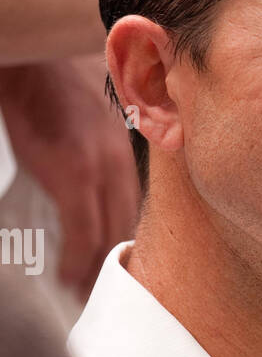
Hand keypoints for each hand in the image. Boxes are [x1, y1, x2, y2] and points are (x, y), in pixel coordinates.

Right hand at [0, 55, 139, 298]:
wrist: (32, 63)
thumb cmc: (52, 87)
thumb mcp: (92, 119)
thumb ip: (103, 152)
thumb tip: (97, 184)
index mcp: (127, 151)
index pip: (134, 208)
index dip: (127, 242)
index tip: (121, 267)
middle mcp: (122, 162)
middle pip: (126, 226)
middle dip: (115, 263)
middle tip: (105, 291)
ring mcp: (101, 169)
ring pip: (108, 234)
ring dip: (95, 270)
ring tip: (84, 294)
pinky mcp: (75, 175)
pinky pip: (82, 231)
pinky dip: (76, 260)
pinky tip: (68, 279)